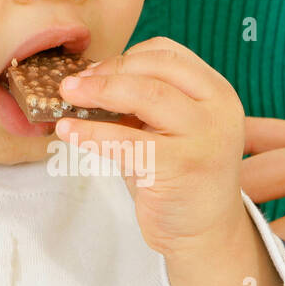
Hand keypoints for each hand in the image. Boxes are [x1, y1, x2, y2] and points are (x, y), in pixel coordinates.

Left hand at [55, 37, 250, 260]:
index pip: (168, 53)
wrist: (204, 232)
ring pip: (145, 96)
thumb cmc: (178, 176)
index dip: (125, 57)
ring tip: (67, 97)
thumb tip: (87, 79)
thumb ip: (144, 102)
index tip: (93, 70)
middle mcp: (217, 109)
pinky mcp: (182, 167)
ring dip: (99, 93)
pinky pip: (127, 142)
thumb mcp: (169, 129)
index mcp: (216, 91)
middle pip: (156, 70)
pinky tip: (69, 132)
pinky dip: (92, 133)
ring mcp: (204, 137)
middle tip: (71, 84)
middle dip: (107, 72)